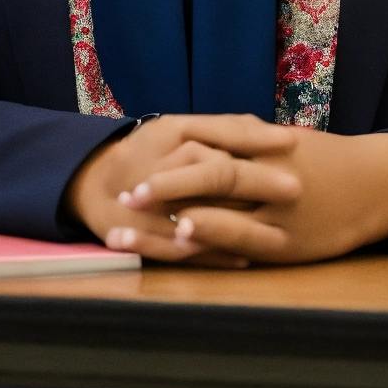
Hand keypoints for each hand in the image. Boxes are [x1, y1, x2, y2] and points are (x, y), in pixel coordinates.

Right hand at [62, 116, 294, 267]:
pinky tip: (244, 259)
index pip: (222, 132)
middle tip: (294, 188)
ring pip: (201, 214)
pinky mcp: (145, 236)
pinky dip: (215, 254)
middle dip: (257, 182)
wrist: (93, 184)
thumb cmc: (147, 152)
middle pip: (217, 173)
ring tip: (277, 230)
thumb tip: (273, 132)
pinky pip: (184, 249)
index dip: (256, 138)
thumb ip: (223, 129)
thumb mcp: (177, 129)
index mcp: (173, 132)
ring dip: (240, 223)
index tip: (292, 142)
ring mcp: (152, 205)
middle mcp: (162, 166)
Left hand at [107, 114, 387, 266]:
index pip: (213, 148)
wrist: (380, 183)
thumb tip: (194, 145)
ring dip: (171, 223)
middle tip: (124, 197)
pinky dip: (213, 237)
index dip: (172, 161)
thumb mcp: (285, 145)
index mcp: (269, 146)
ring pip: (222, 213)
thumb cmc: (327, 162)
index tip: (135, 169)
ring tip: (130, 229)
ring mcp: (282, 212)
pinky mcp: (289, 244)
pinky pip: (245, 241)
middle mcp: (273, 176)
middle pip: (212, 177)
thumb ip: (243, 145)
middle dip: (165, 187)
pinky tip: (184, 239)